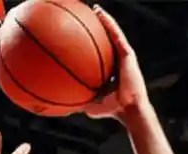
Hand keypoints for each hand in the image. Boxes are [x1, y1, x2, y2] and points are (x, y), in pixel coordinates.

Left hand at [84, 6, 149, 121]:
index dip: (90, 44)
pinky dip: (109, 23)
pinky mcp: (127, 53)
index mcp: (108, 69)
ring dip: (104, 19)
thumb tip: (59, 107)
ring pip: (113, 32)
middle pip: (105, 39)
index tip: (78, 36)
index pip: (98, 53)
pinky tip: (100, 14)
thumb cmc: (111, 110)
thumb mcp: (89, 105)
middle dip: (96, 27)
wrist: (128, 109)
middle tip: (85, 17)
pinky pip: (117, 34)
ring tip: (94, 9)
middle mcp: (116, 60)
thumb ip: (76, 102)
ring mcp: (123, 56)